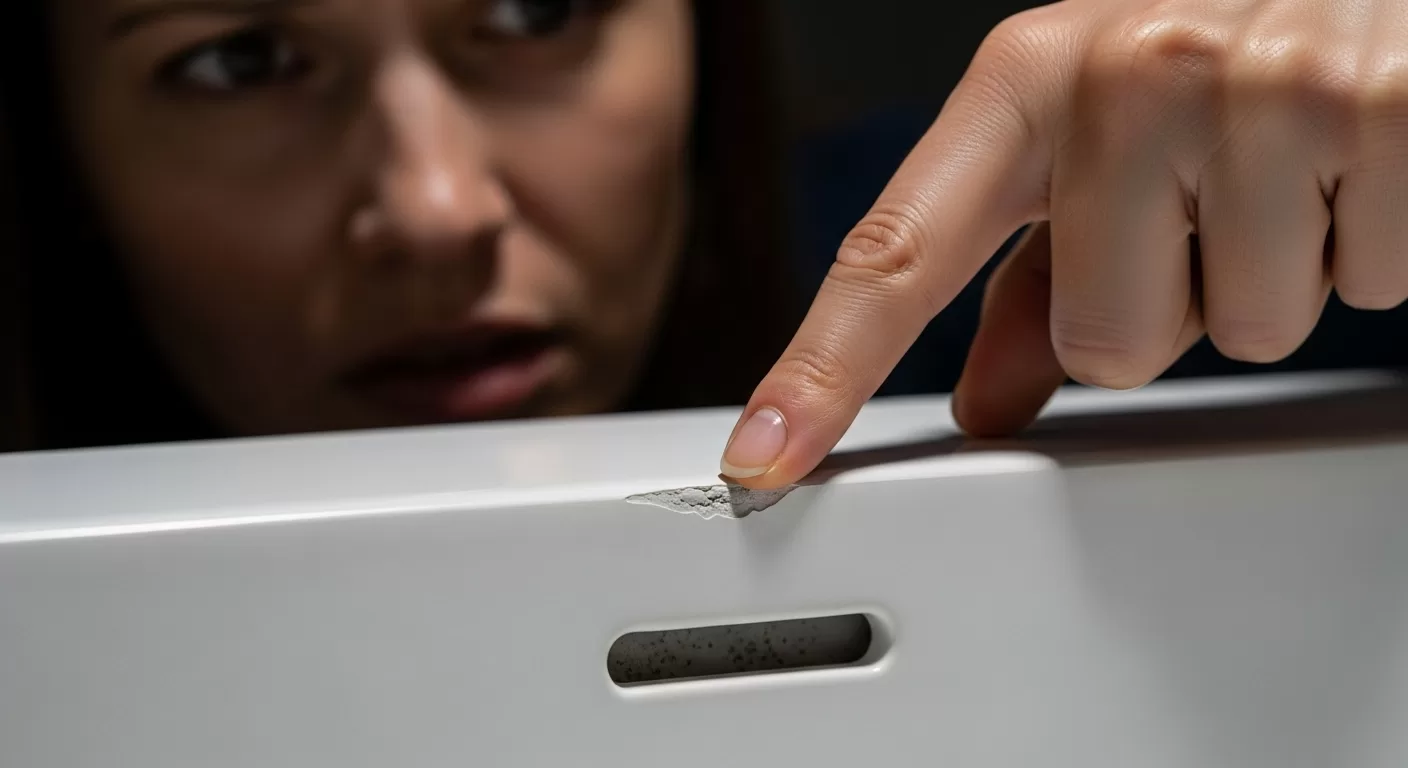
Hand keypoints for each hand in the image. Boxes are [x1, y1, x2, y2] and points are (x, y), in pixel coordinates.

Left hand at [721, 0, 1407, 487]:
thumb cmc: (1230, 40)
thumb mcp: (1101, 137)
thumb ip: (1037, 272)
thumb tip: (986, 399)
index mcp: (1027, 76)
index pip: (898, 253)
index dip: (822, 371)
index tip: (764, 456)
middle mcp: (1127, 71)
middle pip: (1101, 347)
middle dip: (1165, 306)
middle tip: (1209, 209)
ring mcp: (1255, 87)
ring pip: (1233, 334)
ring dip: (1268, 279)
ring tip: (1285, 177)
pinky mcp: (1380, 112)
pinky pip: (1360, 292)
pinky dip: (1364, 253)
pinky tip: (1351, 169)